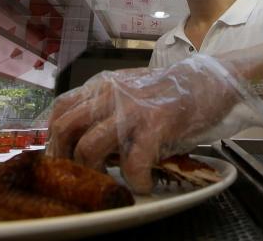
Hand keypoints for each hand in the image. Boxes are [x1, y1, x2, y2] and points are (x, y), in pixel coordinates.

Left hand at [47, 55, 262, 193]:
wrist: (208, 80)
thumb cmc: (170, 92)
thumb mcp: (130, 90)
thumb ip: (107, 108)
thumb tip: (86, 143)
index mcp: (103, 86)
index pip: (60, 110)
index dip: (54, 139)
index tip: (61, 160)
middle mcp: (110, 95)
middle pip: (65, 130)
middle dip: (66, 162)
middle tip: (83, 178)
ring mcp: (131, 109)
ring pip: (89, 148)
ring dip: (98, 174)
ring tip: (113, 183)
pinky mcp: (155, 124)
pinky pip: (132, 163)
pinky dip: (136, 180)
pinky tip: (146, 184)